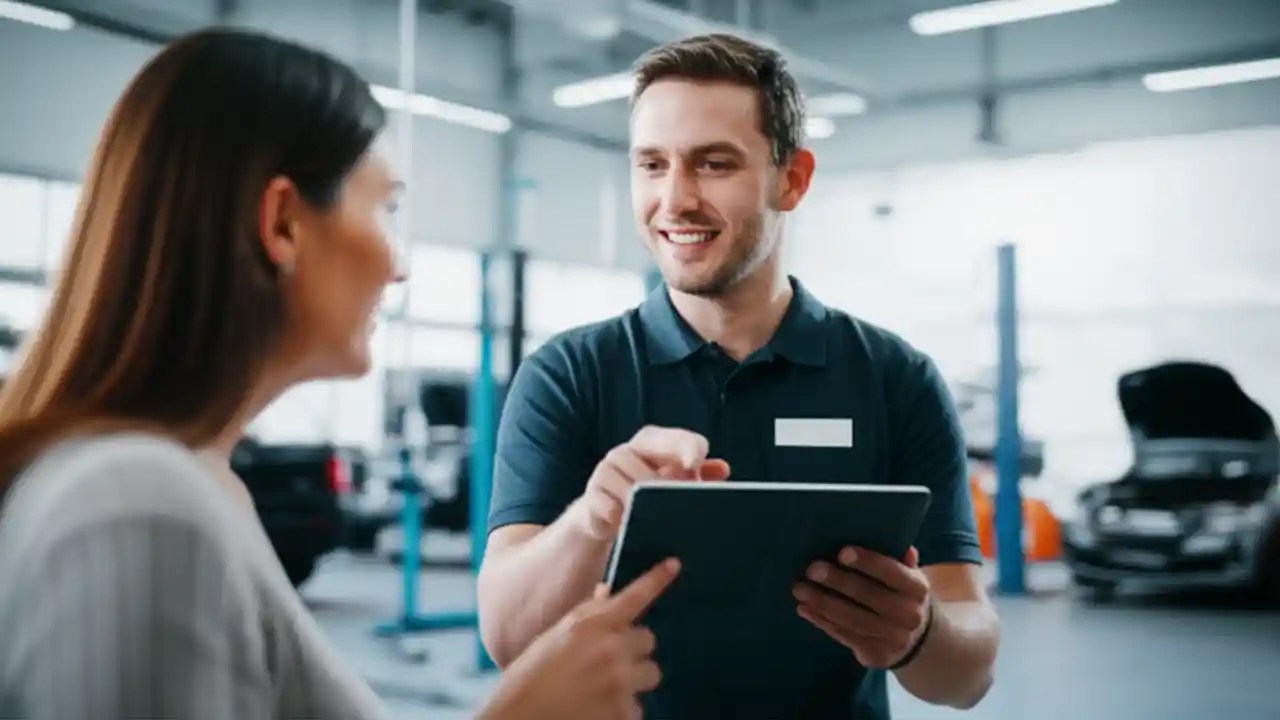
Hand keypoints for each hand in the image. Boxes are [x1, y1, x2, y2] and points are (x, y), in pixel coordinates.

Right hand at [478, 558, 680, 719]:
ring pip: (651, 673)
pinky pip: (638, 706)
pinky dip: (623, 711)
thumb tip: (608, 594)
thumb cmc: (529, 678)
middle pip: (648, 638)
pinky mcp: (624, 712)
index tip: (674, 565)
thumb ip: (586, 617)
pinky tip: (598, 710)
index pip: (633, 596)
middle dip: (633, 649)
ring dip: (634, 680)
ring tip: (605, 689)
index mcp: (590, 624)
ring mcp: (621, 681)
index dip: (657, 579)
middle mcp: (611, 648)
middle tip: (609, 661)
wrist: (518, 718)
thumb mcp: (554, 638)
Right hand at [569, 425, 730, 540]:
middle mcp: (627, 451)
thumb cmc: (647, 495)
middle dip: (667, 478)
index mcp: (652, 443)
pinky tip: (624, 522)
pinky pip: (605, 503)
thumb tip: (722, 469)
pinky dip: (617, 513)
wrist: (605, 515)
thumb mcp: (673, 483)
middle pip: (650, 454)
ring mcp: (605, 471)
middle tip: (678, 498)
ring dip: (645, 501)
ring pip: (631, 483)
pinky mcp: (591, 496)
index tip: (694, 467)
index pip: (677, 438)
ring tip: (655, 516)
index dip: (689, 449)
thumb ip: (699, 475)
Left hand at [793, 546, 931, 668]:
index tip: (843, 552)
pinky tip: (805, 609)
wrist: (918, 641)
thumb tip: (901, 546)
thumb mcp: (909, 577)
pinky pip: (844, 636)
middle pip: (868, 596)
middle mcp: (909, 614)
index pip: (892, 572)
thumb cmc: (902, 596)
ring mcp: (893, 638)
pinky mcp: (876, 654)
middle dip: (837, 581)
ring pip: (852, 619)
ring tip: (799, 589)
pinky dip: (822, 621)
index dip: (868, 562)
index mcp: (917, 588)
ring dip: (823, 604)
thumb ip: (902, 561)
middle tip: (811, 569)